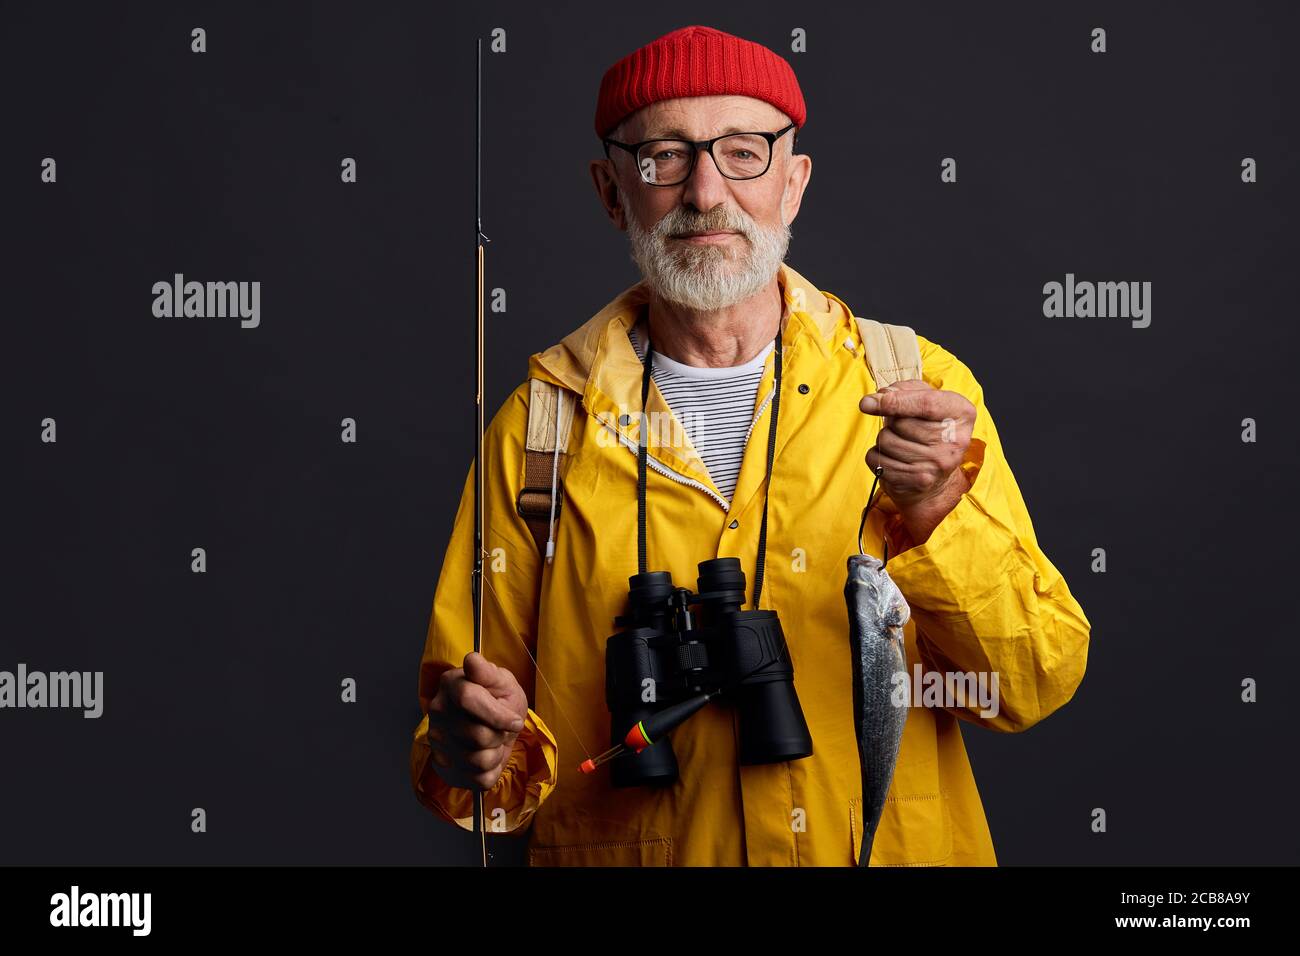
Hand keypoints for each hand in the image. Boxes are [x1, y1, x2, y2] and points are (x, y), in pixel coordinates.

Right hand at [426, 652, 526, 791]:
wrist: (494, 725)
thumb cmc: (499, 699)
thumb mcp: (502, 682)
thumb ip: (488, 673)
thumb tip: (472, 660)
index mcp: (450, 684)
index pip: (467, 699)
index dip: (497, 715)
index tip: (515, 720)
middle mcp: (437, 712)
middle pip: (476, 735)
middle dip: (500, 735)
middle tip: (501, 728)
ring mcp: (438, 741)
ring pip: (478, 760)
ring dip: (497, 753)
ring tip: (494, 741)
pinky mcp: (445, 766)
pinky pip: (478, 779)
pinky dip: (492, 770)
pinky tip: (487, 755)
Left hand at [859, 380, 974, 539]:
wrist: (938, 477)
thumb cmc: (928, 429)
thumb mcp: (924, 399)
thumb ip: (902, 391)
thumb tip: (872, 401)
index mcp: (962, 413)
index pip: (926, 403)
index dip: (894, 401)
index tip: (868, 402)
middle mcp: (955, 440)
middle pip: (900, 422)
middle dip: (892, 422)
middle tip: (905, 429)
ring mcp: (938, 463)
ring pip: (886, 441)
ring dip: (884, 439)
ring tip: (901, 444)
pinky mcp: (920, 481)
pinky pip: (878, 460)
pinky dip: (877, 457)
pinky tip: (895, 459)